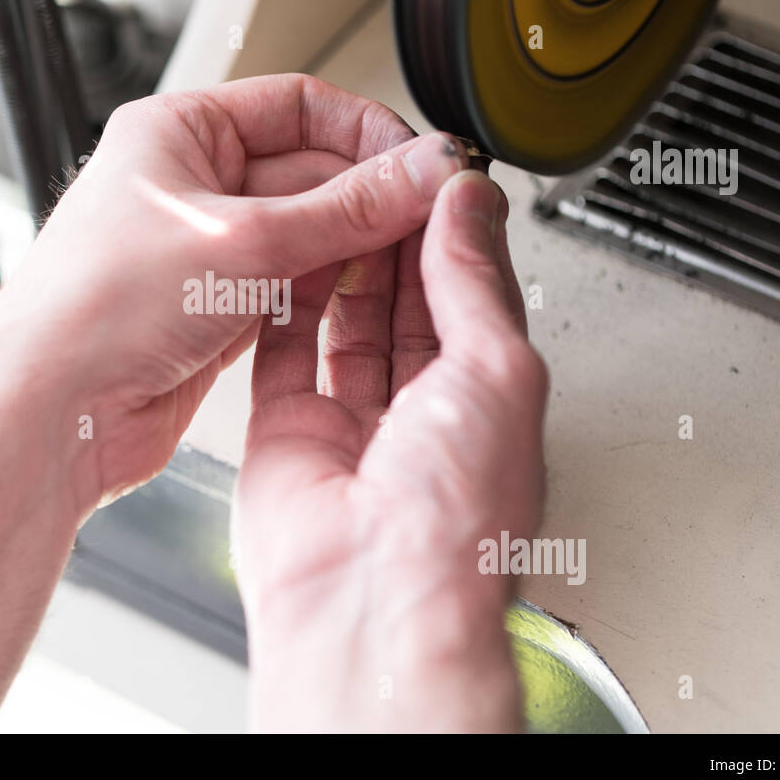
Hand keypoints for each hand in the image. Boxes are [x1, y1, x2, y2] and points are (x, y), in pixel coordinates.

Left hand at [0, 73, 471, 518]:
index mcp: (177, 134)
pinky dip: (329, 289)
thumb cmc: (94, 312)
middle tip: (430, 217)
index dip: (367, 131)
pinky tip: (363, 298)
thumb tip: (424, 169)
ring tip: (406, 260)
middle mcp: (189, 185)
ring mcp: (203, 249)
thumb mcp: (242, 240)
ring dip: (354, 245)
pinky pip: (292, 283)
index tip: (421, 162)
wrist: (50, 414)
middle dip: (369, 194)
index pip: (298, 105)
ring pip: (306, 231)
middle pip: (310, 170)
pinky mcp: (215, 308)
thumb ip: (347, 208)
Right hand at [233, 169, 548, 731]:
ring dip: (342, 264)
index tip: (432, 178)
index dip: (450, 234)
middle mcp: (420, 417)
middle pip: (405, 307)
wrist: (372, 601)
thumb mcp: (496, 371)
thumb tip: (469, 207)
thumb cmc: (456, 523)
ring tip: (335, 203)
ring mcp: (351, 426)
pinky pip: (283, 354)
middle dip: (394, 241)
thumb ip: (473, 283)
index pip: (468, 299)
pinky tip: (288, 257)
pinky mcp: (287, 434)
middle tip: (378, 179)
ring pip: (345, 324)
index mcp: (486, 406)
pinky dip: (285, 304)